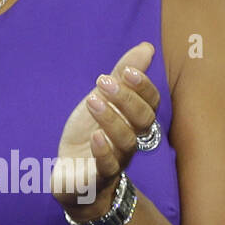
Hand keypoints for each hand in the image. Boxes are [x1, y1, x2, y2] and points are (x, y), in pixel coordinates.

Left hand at [51, 42, 161, 217]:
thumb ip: (121, 76)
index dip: (143, 87)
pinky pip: (107, 167)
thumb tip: (147, 47)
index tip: (127, 71)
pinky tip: (96, 136)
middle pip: (142, 121)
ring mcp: (116, 160)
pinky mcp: (98, 178)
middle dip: (126, 99)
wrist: (73, 176)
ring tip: (93, 100)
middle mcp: (131, 141)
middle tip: (102, 81)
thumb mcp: (102, 101)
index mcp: (134, 122)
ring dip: (111, 119)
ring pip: (126, 142)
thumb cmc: (91, 134)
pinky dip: (103, 151)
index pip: (151, 104)